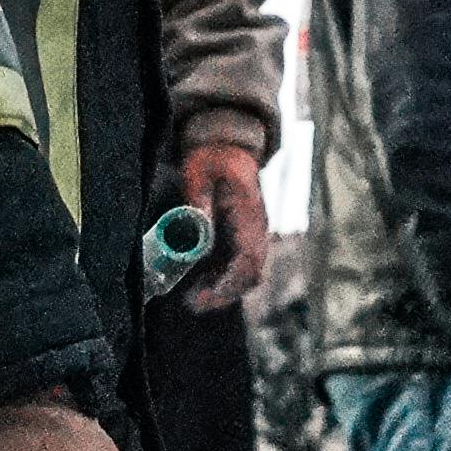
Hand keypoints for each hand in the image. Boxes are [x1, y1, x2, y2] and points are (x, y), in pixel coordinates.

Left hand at [171, 139, 271, 313]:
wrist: (228, 147)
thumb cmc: (211, 158)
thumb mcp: (199, 170)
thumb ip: (198, 197)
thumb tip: (197, 225)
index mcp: (249, 214)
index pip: (247, 257)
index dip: (228, 280)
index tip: (205, 294)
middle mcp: (257, 228)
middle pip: (251, 273)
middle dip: (225, 294)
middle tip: (193, 303)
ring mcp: (253, 234)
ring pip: (248, 274)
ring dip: (224, 290)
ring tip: (193, 299)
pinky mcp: (244, 238)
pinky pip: (240, 267)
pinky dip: (223, 280)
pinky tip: (199, 285)